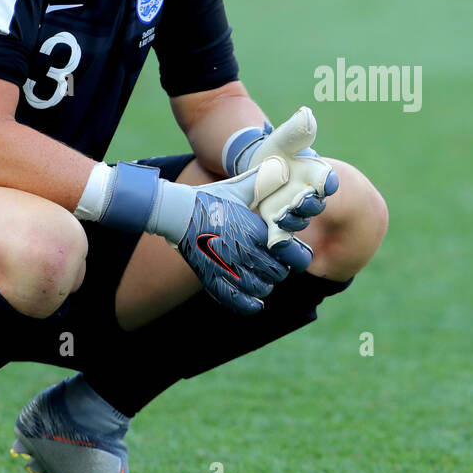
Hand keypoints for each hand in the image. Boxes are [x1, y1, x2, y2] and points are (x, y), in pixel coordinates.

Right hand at [143, 159, 310, 313]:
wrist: (177, 212)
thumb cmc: (210, 198)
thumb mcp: (238, 188)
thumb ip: (262, 181)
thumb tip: (282, 167)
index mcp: (254, 230)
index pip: (289, 252)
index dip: (295, 256)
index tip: (293, 255)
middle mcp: (243, 251)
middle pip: (277, 273)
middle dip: (280, 271)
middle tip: (275, 266)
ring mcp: (227, 267)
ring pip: (260, 288)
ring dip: (265, 286)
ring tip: (263, 281)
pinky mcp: (211, 278)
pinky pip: (235, 299)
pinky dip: (249, 305)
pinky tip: (257, 304)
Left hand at [225, 107, 338, 261]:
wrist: (255, 170)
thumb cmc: (275, 153)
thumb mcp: (283, 140)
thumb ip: (297, 131)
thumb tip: (307, 115)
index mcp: (315, 176)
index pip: (327, 180)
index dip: (328, 182)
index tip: (328, 182)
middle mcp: (308, 198)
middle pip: (314, 204)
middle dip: (308, 203)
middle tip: (300, 200)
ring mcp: (294, 214)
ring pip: (299, 221)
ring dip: (293, 220)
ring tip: (282, 215)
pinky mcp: (276, 228)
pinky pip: (284, 238)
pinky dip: (282, 242)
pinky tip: (275, 242)